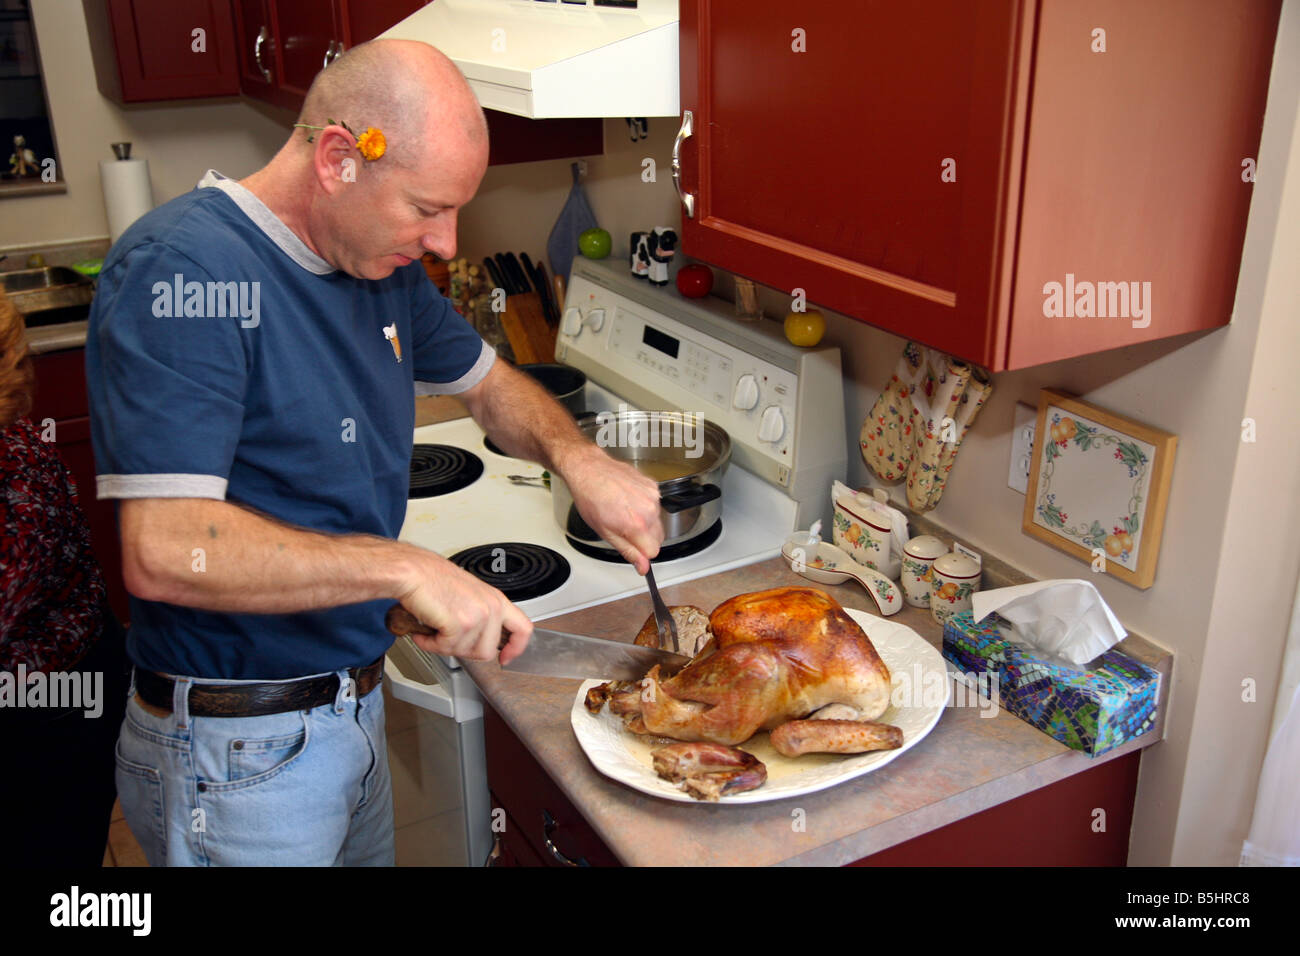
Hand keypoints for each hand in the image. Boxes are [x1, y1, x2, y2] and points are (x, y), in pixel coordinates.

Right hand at [392, 550, 532, 663]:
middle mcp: (490, 607)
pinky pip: (446, 649)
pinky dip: (430, 644)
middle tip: (447, 639)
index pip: (523, 629)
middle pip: (487, 651)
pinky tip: (425, 631)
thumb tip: (481, 640)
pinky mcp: (460, 623)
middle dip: (463, 651)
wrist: (412, 571)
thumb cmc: (433, 579)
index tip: (506, 658)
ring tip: (434, 630)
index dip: (516, 648)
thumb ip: (482, 616)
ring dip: (444, 646)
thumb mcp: (469, 595)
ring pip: (466, 653)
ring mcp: (477, 616)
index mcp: (496, 600)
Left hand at [561, 444, 662, 572]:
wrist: (589, 470)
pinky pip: (655, 505)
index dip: (642, 553)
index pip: (654, 552)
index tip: (632, 547)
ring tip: (624, 511)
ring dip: (645, 521)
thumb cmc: (591, 498)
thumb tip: (643, 567)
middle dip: (644, 538)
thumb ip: (629, 551)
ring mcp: (653, 496)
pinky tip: (628, 500)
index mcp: (637, 525)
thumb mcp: (605, 532)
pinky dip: (645, 506)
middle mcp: (649, 510)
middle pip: (658, 538)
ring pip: (657, 521)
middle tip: (623, 528)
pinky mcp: (653, 486)